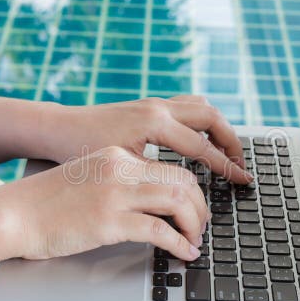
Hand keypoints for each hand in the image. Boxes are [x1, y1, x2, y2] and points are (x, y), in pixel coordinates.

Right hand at [0, 146, 207, 260]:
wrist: (11, 213)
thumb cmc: (44, 203)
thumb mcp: (89, 180)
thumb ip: (120, 185)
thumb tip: (153, 207)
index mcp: (117, 156)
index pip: (172, 168)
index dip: (192, 193)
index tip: (197, 210)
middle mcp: (120, 168)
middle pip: (183, 181)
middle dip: (200, 208)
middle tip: (202, 227)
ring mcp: (115, 193)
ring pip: (178, 201)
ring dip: (194, 225)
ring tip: (195, 241)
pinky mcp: (108, 221)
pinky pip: (159, 231)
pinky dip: (178, 243)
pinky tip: (182, 254)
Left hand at [35, 96, 252, 183]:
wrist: (57, 128)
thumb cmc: (80, 150)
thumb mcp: (122, 170)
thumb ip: (156, 179)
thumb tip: (183, 198)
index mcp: (154, 123)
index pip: (202, 147)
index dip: (225, 166)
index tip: (242, 180)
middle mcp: (158, 107)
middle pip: (212, 118)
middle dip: (231, 141)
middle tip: (241, 164)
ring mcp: (154, 102)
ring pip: (201, 106)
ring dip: (219, 127)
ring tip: (227, 151)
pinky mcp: (148, 104)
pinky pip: (187, 105)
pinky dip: (202, 119)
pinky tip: (202, 137)